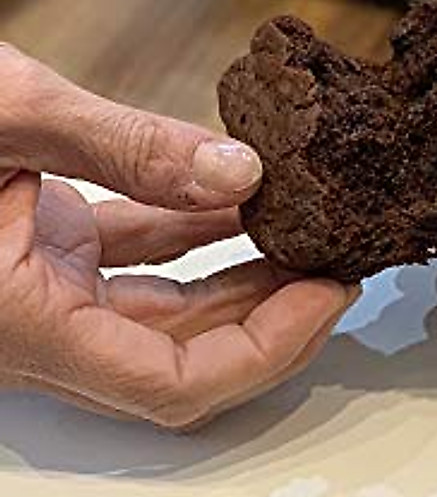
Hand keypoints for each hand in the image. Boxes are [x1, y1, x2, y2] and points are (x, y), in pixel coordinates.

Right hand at [0, 45, 356, 427]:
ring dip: (242, 274)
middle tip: (343, 261)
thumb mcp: (8, 114)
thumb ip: (128, 147)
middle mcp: (33, 318)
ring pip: (165, 308)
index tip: (330, 295)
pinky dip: (194, 228)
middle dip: (273, 316)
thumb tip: (244, 167)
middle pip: (181, 356)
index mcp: (18, 319)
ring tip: (312, 228)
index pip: (169, 383)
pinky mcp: (41, 240)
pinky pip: (137, 255)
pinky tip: (242, 192)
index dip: (266, 351)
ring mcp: (38, 282)